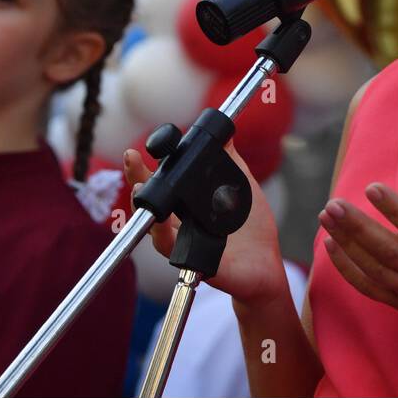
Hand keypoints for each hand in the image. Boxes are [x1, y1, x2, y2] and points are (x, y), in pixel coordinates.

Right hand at [123, 141, 287, 306]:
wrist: (266, 264)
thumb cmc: (253, 228)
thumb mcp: (242, 187)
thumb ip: (230, 162)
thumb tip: (224, 133)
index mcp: (188, 204)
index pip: (163, 182)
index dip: (148, 167)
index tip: (140, 148)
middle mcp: (179, 223)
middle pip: (150, 200)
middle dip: (136, 179)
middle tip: (130, 158)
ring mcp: (183, 241)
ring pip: (153, 224)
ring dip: (144, 205)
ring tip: (139, 187)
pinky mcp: (192, 260)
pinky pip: (171, 249)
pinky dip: (161, 235)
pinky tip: (159, 222)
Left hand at [317, 158, 397, 343]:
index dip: (395, 210)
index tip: (373, 188)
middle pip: (388, 250)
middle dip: (357, 227)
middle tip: (333, 204)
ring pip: (374, 268)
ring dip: (347, 244)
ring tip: (326, 217)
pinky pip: (370, 288)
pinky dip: (348, 270)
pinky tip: (330, 248)